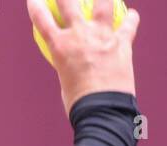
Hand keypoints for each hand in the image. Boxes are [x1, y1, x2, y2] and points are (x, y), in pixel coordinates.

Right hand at [27, 0, 140, 117]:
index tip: (34, 0)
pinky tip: (132, 14)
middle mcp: (78, 35)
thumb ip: (69, 67)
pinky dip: (131, 19)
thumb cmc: (80, 106)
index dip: (35, 6)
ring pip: (103, 4)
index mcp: (60, 47)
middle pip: (67, 2)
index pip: (41, 19)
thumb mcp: (67, 83)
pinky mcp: (121, 43)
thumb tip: (73, 65)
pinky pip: (128, 25)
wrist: (103, 113)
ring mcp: (101, 36)